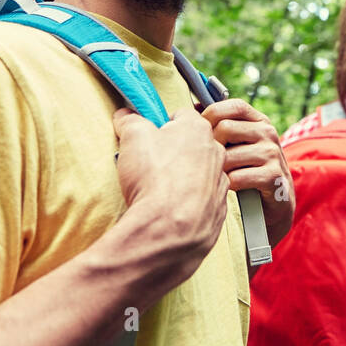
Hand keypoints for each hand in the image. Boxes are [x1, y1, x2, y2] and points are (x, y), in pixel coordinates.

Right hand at [113, 107, 228, 272]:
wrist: (168, 230)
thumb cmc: (154, 179)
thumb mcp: (132, 137)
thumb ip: (130, 120)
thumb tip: (125, 115)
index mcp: (198, 129)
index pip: (180, 115)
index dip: (160, 124)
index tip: (147, 136)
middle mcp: (216, 153)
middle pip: (190, 144)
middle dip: (171, 151)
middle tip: (149, 164)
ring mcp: (219, 182)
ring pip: (198, 172)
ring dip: (181, 177)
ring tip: (158, 189)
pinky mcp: (217, 209)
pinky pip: (201, 199)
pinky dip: (188, 201)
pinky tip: (170, 207)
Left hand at [201, 98, 293, 247]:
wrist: (277, 201)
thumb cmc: (249, 168)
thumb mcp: (239, 143)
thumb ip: (221, 126)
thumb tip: (190, 109)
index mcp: (259, 120)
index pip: (233, 106)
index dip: (211, 115)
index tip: (199, 132)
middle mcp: (268, 132)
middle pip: (225, 128)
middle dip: (211, 147)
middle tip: (209, 161)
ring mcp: (272, 154)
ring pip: (228, 155)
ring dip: (218, 169)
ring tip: (220, 176)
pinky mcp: (273, 176)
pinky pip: (237, 178)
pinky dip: (228, 185)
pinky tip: (230, 188)